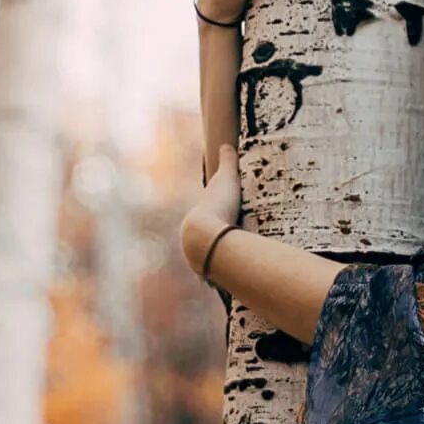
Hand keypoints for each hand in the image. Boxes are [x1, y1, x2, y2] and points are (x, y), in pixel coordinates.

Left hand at [181, 142, 241, 275]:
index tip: (219, 213)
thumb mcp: (227, 180)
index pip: (206, 212)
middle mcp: (196, 233)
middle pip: (204, 236)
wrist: (207, 237)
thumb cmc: (218, 206)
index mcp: (201, 212)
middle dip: (211, 239)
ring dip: (212, 258)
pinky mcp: (208, 268)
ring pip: (206, 253)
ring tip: (225, 264)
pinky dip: (218, 272)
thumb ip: (228, 162)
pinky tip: (225, 278)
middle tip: (224, 241)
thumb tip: (225, 145)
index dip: (214, 212)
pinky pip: (213, 269)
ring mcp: (199, 251)